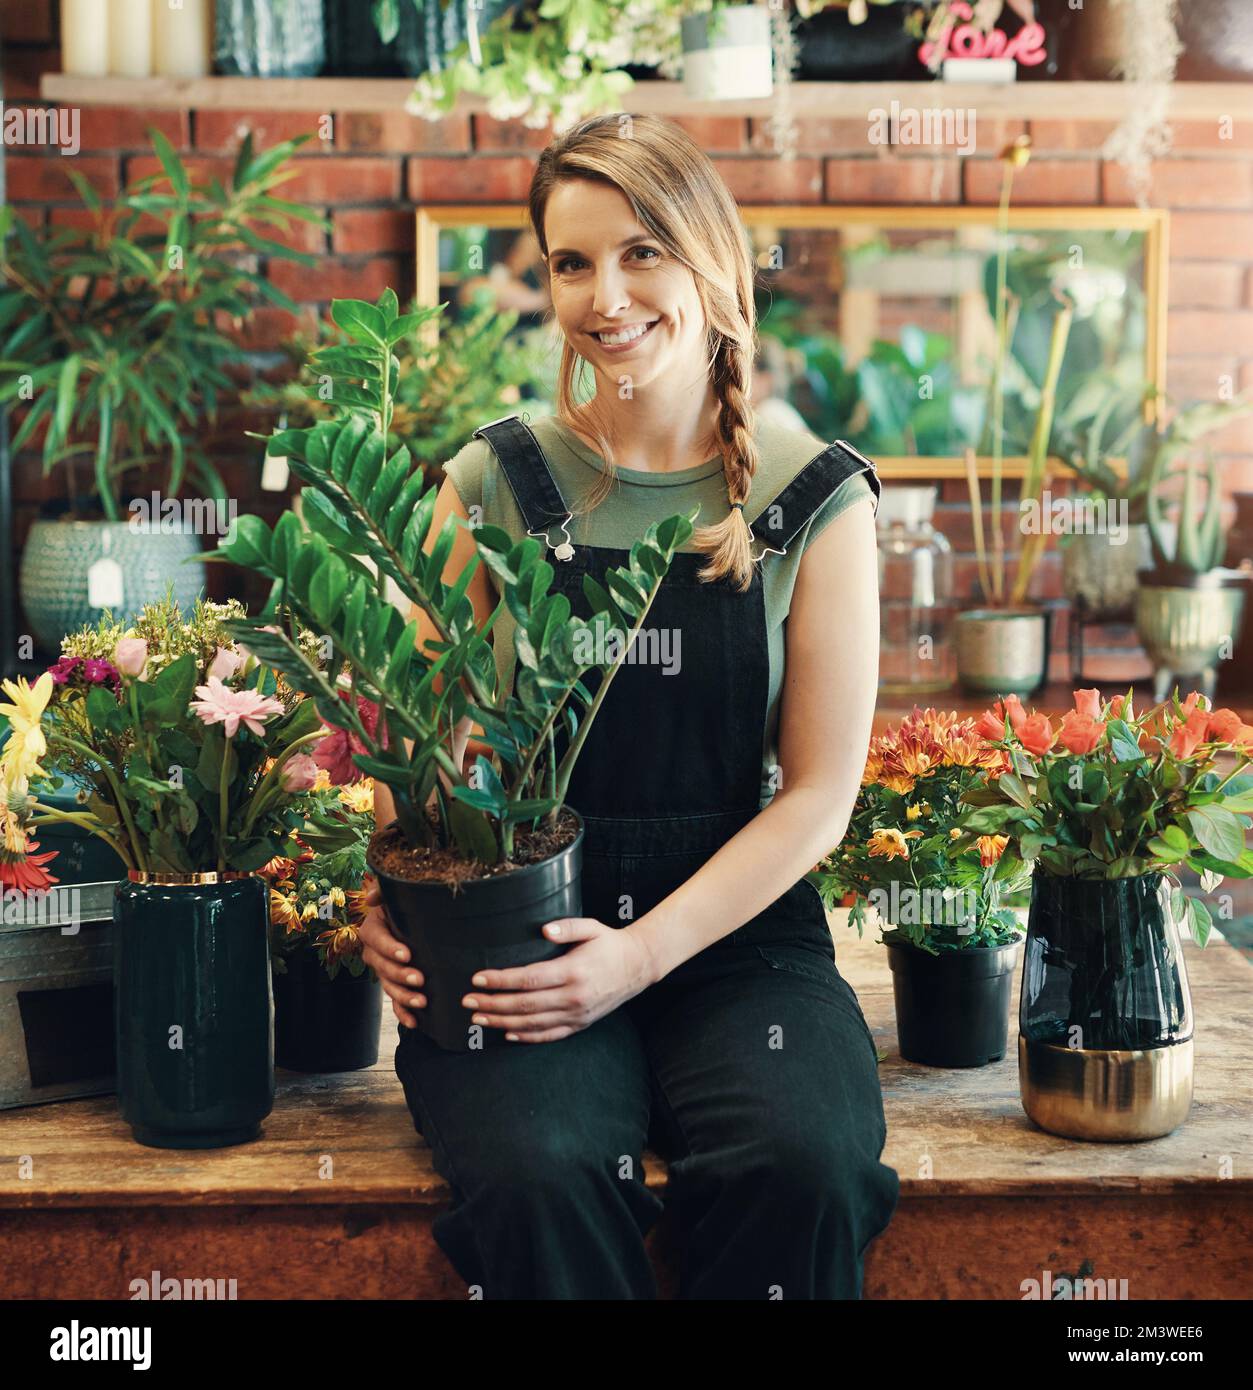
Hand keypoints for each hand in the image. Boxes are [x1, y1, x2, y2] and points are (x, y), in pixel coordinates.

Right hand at [357, 880, 424, 1029]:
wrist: (419, 923)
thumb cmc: (407, 907)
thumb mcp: (397, 897)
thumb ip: (386, 893)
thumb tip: (372, 897)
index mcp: (373, 929)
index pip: (376, 939)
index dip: (389, 948)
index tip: (407, 954)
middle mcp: (374, 952)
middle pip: (381, 966)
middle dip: (400, 975)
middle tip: (420, 979)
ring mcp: (383, 971)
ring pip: (388, 986)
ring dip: (403, 996)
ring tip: (422, 1002)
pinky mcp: (394, 985)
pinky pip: (395, 1003)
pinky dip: (404, 1014)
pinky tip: (416, 1022)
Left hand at [461, 918, 657, 1043]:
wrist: (638, 966)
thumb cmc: (610, 943)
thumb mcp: (591, 927)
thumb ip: (567, 927)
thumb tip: (544, 928)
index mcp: (573, 971)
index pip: (528, 979)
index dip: (501, 981)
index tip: (477, 979)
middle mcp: (573, 997)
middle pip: (524, 1005)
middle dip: (492, 1004)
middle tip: (467, 1002)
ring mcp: (577, 1014)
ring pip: (532, 1024)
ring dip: (502, 1022)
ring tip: (478, 1019)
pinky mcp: (580, 1024)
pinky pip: (549, 1035)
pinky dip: (527, 1037)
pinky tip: (508, 1034)